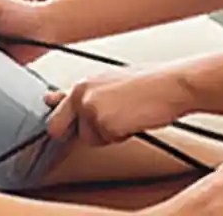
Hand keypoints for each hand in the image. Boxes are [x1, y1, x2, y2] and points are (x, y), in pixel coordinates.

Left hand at [44, 68, 191, 145]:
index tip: (67, 127)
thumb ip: (81, 94)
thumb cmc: (147, 82)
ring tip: (127, 115)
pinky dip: (122, 136)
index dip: (63, 123)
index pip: (55, 111)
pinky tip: (134, 120)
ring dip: (107, 133)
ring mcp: (92, 110)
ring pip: (89, 138)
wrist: (171, 85)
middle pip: (57, 129)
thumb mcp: (109, 82)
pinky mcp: (106, 124)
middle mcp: (82, 95)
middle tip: (104, 122)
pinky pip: (108, 141)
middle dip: (76, 132)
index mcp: (82, 84)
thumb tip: (50, 98)